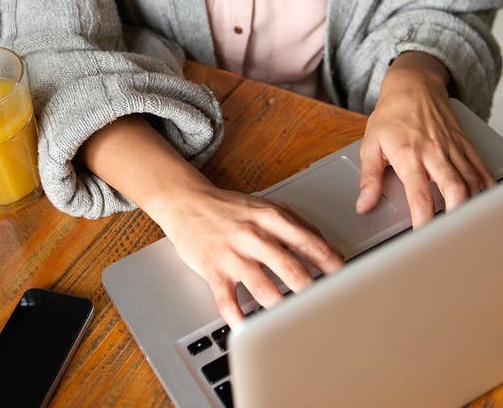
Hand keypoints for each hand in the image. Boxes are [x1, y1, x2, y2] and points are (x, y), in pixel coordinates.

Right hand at [154, 182, 343, 328]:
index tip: (348, 281)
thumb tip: (329, 248)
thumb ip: (298, 225)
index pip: (309, 242)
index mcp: (270, 217)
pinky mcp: (212, 270)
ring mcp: (232, 253)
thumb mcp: (266, 207)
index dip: (331, 263)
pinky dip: (238, 319)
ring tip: (296, 323)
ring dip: (281, 308)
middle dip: (312, 291)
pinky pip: (227, 300)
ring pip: (262, 286)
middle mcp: (253, 234)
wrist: (186, 202)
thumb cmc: (229, 208)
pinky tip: (248, 330)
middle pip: (289, 267)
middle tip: (327, 308)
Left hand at [357, 52, 494, 227]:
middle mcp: (434, 153)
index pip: (419, 195)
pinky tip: (481, 201)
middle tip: (451, 235)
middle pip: (454, 189)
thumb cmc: (391, 114)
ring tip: (465, 224)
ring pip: (471, 181)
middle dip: (456, 215)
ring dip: (471, 205)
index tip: (422, 238)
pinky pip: (480, 169)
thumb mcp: (370, 143)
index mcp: (408, 155)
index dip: (423, 220)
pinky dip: (485, 187)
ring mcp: (453, 149)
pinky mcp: (465, 145)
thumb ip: (369, 177)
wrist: (413, 84)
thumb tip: (363, 204)